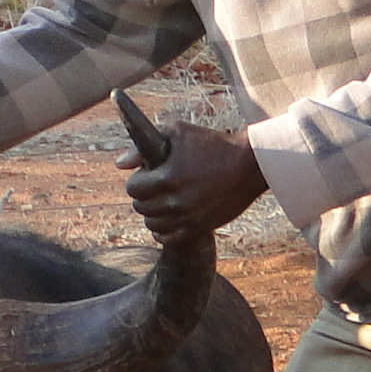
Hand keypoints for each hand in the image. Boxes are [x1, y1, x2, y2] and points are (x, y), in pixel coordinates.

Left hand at [119, 123, 268, 244]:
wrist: (251, 164)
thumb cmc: (213, 143)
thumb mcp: (178, 133)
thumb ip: (143, 146)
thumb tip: (119, 164)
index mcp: (168, 177)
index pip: (133, 188)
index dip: (137, 181)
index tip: (147, 176)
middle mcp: (176, 201)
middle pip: (141, 207)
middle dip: (144, 195)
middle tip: (155, 187)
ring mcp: (188, 217)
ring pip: (152, 224)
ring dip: (153, 213)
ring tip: (163, 201)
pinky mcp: (200, 228)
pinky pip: (168, 238)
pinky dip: (164, 231)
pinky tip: (169, 218)